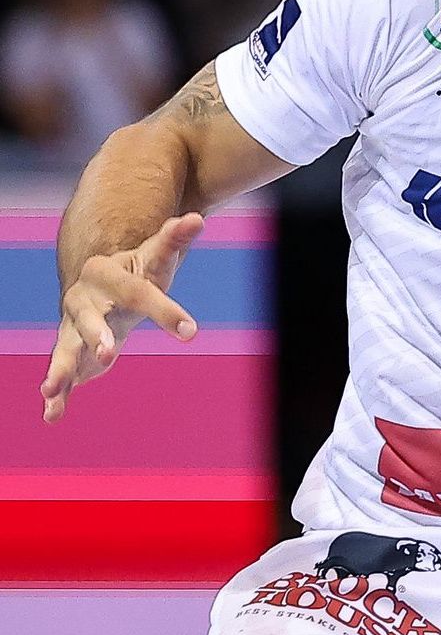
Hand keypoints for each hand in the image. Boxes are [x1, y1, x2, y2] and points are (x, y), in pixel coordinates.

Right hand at [41, 213, 203, 423]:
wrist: (103, 286)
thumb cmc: (137, 272)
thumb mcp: (155, 258)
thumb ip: (173, 240)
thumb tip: (196, 218)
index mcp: (105, 273)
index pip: (138, 292)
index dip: (165, 311)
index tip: (192, 332)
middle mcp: (82, 300)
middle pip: (89, 319)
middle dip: (97, 337)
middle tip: (109, 355)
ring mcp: (71, 327)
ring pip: (65, 348)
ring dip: (59, 369)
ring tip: (49, 389)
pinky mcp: (70, 350)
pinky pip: (62, 373)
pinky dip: (56, 396)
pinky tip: (51, 416)